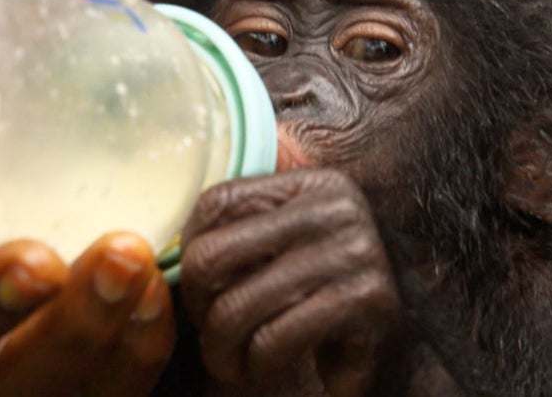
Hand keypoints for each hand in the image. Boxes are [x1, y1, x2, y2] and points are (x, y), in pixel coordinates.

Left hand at [179, 168, 402, 395]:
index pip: (215, 202)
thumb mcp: (287, 247)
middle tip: (212, 334)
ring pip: (236, 307)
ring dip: (221, 350)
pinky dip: (256, 364)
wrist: (390, 350)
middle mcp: (337, 207)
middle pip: (213, 256)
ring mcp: (356, 251)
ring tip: (230, 362)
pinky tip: (262, 367)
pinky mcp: (367, 302)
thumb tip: (160, 242)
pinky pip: (273, 340)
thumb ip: (246, 228)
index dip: (189, 252)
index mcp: (312, 183)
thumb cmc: (321, 300)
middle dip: (199, 309)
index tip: (200, 291)